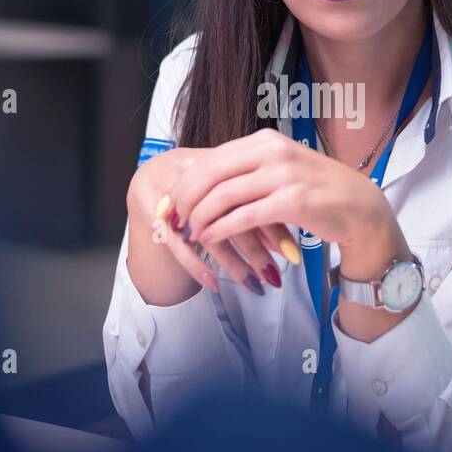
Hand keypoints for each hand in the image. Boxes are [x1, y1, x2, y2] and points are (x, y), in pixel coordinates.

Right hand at [127, 146, 297, 301]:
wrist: (159, 174)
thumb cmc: (209, 187)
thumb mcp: (237, 196)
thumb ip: (262, 216)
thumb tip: (289, 250)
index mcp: (226, 166)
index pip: (255, 197)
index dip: (274, 226)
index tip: (292, 253)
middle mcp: (202, 178)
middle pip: (232, 214)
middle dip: (256, 249)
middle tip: (274, 275)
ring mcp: (179, 196)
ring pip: (207, 231)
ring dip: (232, 262)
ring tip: (253, 285)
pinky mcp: (159, 216)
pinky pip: (177, 244)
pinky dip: (196, 265)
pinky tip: (213, 284)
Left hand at [164, 129, 413, 339]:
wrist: (360, 209)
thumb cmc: (316, 192)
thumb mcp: (279, 170)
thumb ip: (245, 170)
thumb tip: (197, 176)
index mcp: (266, 140)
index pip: (213, 157)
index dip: (186, 181)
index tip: (171, 201)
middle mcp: (274, 151)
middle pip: (212, 173)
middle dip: (186, 199)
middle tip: (173, 219)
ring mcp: (285, 175)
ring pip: (224, 195)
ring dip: (200, 217)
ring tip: (189, 232)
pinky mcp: (294, 201)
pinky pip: (244, 216)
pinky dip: (221, 229)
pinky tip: (209, 238)